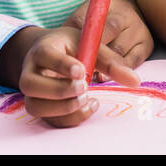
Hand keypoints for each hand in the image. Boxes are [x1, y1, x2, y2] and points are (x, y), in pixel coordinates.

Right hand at [0, 0, 149, 128]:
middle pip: (30, 85)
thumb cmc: (70, 47)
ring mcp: (32, 91)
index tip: (81, 71)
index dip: (62, 65)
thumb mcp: (88, 45)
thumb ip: (110, 61)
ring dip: (63, 108)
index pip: (45, 55)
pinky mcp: (40, 106)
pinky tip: (88, 106)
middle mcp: (31, 70)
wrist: (50, 53)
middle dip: (59, 90)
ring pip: (35, 106)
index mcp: (43, 49)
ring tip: (86, 98)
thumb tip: (135, 81)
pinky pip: (49, 120)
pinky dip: (70, 118)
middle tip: (84, 87)